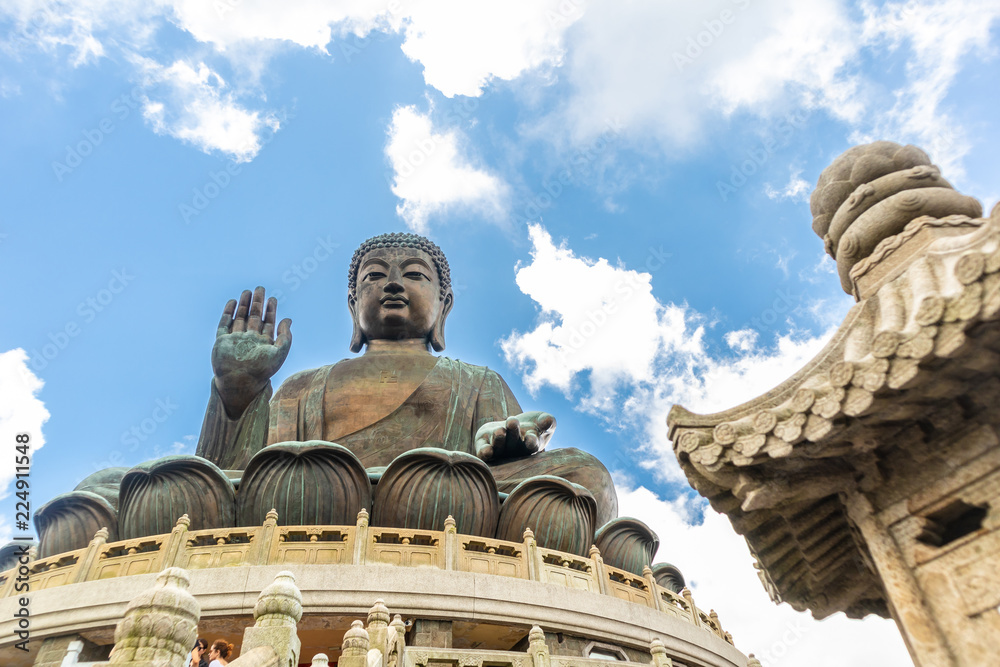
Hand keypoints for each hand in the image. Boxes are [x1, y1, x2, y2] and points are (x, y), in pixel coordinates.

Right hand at [212, 287, 291, 415]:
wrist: (239, 381)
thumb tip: (288, 319)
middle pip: (253, 317)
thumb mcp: (279, 352)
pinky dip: (228, 313)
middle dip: (257, 303)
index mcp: (263, 344)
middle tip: (260, 288)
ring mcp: (235, 340)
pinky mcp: (222, 341)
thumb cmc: (261, 370)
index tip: (272, 298)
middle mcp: (249, 340)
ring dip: (243, 305)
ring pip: (239, 318)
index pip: (268, 323)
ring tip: (247, 291)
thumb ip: (285, 336)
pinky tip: (232, 302)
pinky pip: (224, 324)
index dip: (271, 310)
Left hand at [474, 411, 555, 461]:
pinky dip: (484, 452)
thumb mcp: (542, 421)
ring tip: (500, 431)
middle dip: (513, 432)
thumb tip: (548, 420)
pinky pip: (484, 452)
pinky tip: (486, 451)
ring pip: (499, 447)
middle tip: (513, 422)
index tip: (531, 438)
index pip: (532, 445)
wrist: (511, 426)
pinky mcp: (484, 447)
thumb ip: (548, 422)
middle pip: (513, 443)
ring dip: (499, 440)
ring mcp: (499, 450)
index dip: (531, 442)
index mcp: (530, 445)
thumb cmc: (531, 426)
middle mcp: (514, 450)